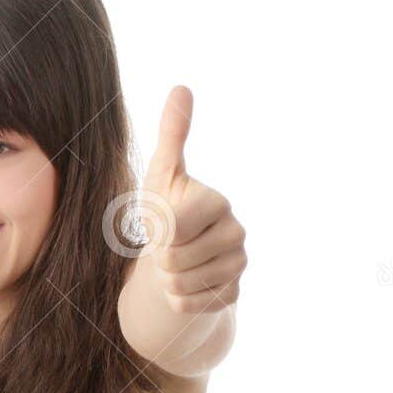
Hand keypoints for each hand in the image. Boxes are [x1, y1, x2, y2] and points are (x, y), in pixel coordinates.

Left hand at [139, 85, 245, 312]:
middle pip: (171, 259)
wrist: (179, 258)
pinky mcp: (231, 295)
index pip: (172, 227)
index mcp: (218, 202)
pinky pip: (186, 304)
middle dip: (158, 256)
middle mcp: (236, 234)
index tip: (163, 220)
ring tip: (174, 263)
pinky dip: (175, 298)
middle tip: (167, 245)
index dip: (155, 229)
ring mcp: (237, 267)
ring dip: (165, 278)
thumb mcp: (162, 174)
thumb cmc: (168, 211)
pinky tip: (185, 282)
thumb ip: (172, 134)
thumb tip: (181, 87)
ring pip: (178, 285)